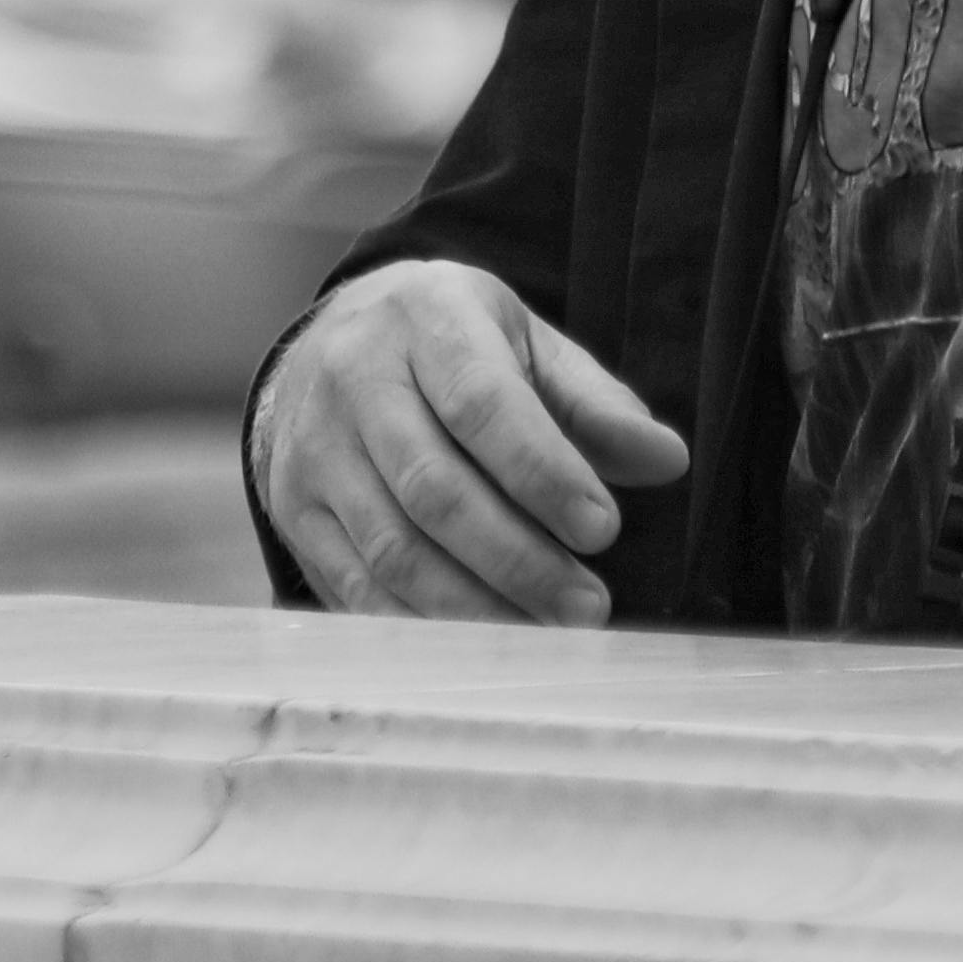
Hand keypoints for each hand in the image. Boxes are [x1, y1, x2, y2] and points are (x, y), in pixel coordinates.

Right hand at [252, 261, 687, 625]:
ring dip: (476, 608)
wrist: (333, 342)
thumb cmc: (453, 348)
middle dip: (519, 560)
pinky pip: (356, 586)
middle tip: (589, 608)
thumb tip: (669, 461)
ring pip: (392, 549)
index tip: (605, 530)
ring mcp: (314, 449)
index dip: (543, 473)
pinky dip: (422, 626)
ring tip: (548, 635)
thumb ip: (596, 405)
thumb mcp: (526, 345)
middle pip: (434, 489)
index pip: (481, 402)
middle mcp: (354, 379)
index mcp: (425, 318)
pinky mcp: (293, 509)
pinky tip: (482, 643)